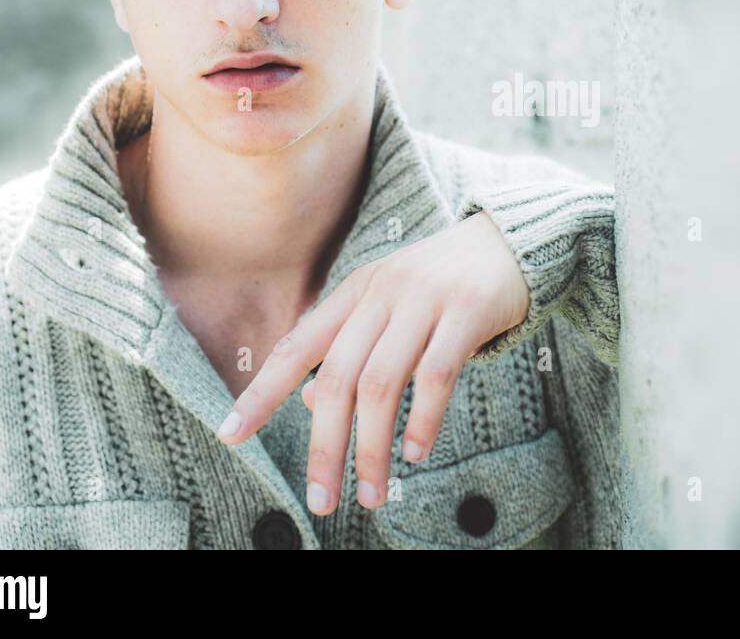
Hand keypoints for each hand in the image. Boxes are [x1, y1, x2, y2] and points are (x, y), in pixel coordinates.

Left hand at [213, 210, 529, 515]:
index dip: (261, 393)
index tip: (229, 435)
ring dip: (372, 448)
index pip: (296, 347)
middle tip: (320, 499)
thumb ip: (350, 348)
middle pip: (337, 378)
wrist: (510, 240)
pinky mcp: (467, 311)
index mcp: (355, 292)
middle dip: (325, 446)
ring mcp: (425, 300)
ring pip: (382, 384)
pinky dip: (421, 420)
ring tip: (372, 494)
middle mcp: (382, 293)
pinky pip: (436, 374)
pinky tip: (415, 452)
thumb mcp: (389, 307)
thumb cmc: (443, 284)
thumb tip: (309, 402)